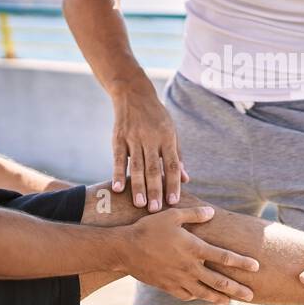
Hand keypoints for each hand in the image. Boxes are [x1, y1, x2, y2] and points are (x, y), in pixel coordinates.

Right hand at [111, 84, 188, 211]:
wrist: (134, 94)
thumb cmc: (157, 117)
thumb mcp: (171, 132)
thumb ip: (177, 156)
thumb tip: (186, 179)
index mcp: (167, 138)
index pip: (172, 165)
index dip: (173, 184)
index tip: (174, 202)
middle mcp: (151, 138)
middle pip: (154, 168)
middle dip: (155, 190)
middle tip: (156, 210)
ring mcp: (133, 138)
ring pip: (136, 166)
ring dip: (138, 186)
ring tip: (139, 204)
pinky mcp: (118, 138)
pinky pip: (118, 158)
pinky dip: (118, 173)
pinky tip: (118, 188)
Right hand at [124, 205, 258, 304]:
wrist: (124, 249)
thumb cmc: (148, 228)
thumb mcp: (172, 215)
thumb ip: (194, 214)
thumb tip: (212, 212)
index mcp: (193, 248)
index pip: (224, 256)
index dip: (241, 262)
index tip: (256, 266)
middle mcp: (189, 267)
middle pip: (218, 281)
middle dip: (237, 289)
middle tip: (252, 296)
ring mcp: (178, 279)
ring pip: (204, 293)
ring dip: (220, 299)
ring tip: (233, 303)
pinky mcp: (167, 286)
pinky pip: (186, 295)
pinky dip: (197, 297)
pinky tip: (204, 298)